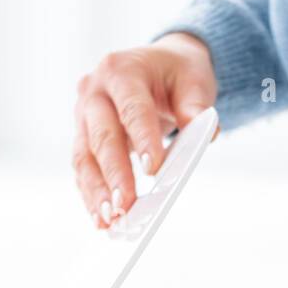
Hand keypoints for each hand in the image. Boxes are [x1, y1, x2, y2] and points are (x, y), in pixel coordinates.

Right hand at [73, 32, 216, 227]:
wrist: (156, 65)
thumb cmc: (176, 73)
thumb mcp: (194, 79)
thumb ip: (196, 106)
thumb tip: (205, 135)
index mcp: (121, 70)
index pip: (132, 108)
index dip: (142, 139)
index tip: (153, 170)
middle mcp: (94, 91)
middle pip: (102, 136)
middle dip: (114, 175)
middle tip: (125, 205)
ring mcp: (83, 115)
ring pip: (85, 157)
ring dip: (96, 192)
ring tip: (109, 221)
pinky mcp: (82, 136)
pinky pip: (83, 168)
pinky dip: (91, 194)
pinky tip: (101, 218)